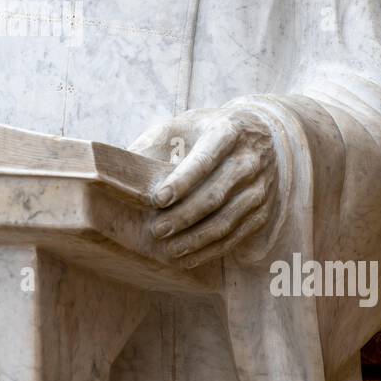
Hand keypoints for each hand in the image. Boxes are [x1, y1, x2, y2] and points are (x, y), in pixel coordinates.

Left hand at [130, 106, 279, 267]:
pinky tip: (189, 256)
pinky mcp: (262, 209)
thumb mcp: (182, 125)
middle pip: (216, 194)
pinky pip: (236, 234)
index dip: (181, 181)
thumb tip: (118, 172)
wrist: (259, 133)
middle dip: (184, 216)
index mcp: (226, 131)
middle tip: (157, 230)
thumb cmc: (207, 130)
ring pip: (227, 219)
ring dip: (197, 238)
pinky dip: (212, 248)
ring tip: (169, 249)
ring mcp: (259, 186)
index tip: (158, 200)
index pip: (204, 159)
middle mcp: (249, 159)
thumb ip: (154, 144)